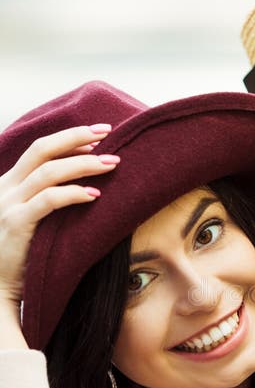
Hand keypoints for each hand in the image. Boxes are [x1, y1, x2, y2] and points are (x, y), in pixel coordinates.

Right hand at [0, 124, 116, 313]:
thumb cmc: (22, 256)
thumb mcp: (31, 220)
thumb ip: (46, 199)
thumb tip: (85, 182)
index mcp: (8, 184)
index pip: (39, 150)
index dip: (68, 139)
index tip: (97, 137)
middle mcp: (5, 189)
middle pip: (41, 149)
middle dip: (76, 136)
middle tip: (107, 131)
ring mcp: (7, 205)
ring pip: (48, 172)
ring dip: (84, 164)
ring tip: (112, 163)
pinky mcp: (16, 224)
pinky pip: (48, 201)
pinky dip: (74, 193)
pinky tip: (95, 194)